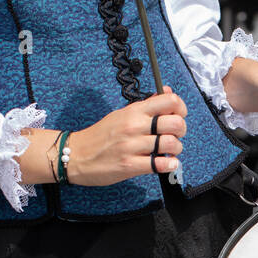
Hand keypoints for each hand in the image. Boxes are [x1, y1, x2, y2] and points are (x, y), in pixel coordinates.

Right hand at [65, 87, 186, 184]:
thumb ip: (146, 105)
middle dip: (181, 131)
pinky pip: (160, 164)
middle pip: (176, 123)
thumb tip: (167, 92)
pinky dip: (169, 165)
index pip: (170, 101)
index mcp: (134, 111)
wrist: (75, 155)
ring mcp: (132, 146)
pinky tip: (166, 163)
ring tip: (168, 152)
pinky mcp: (130, 165)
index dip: (181, 109)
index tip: (178, 116)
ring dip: (176, 150)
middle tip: (174, 136)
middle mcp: (134, 126)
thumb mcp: (122, 114)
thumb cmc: (101, 135)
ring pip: (171, 144)